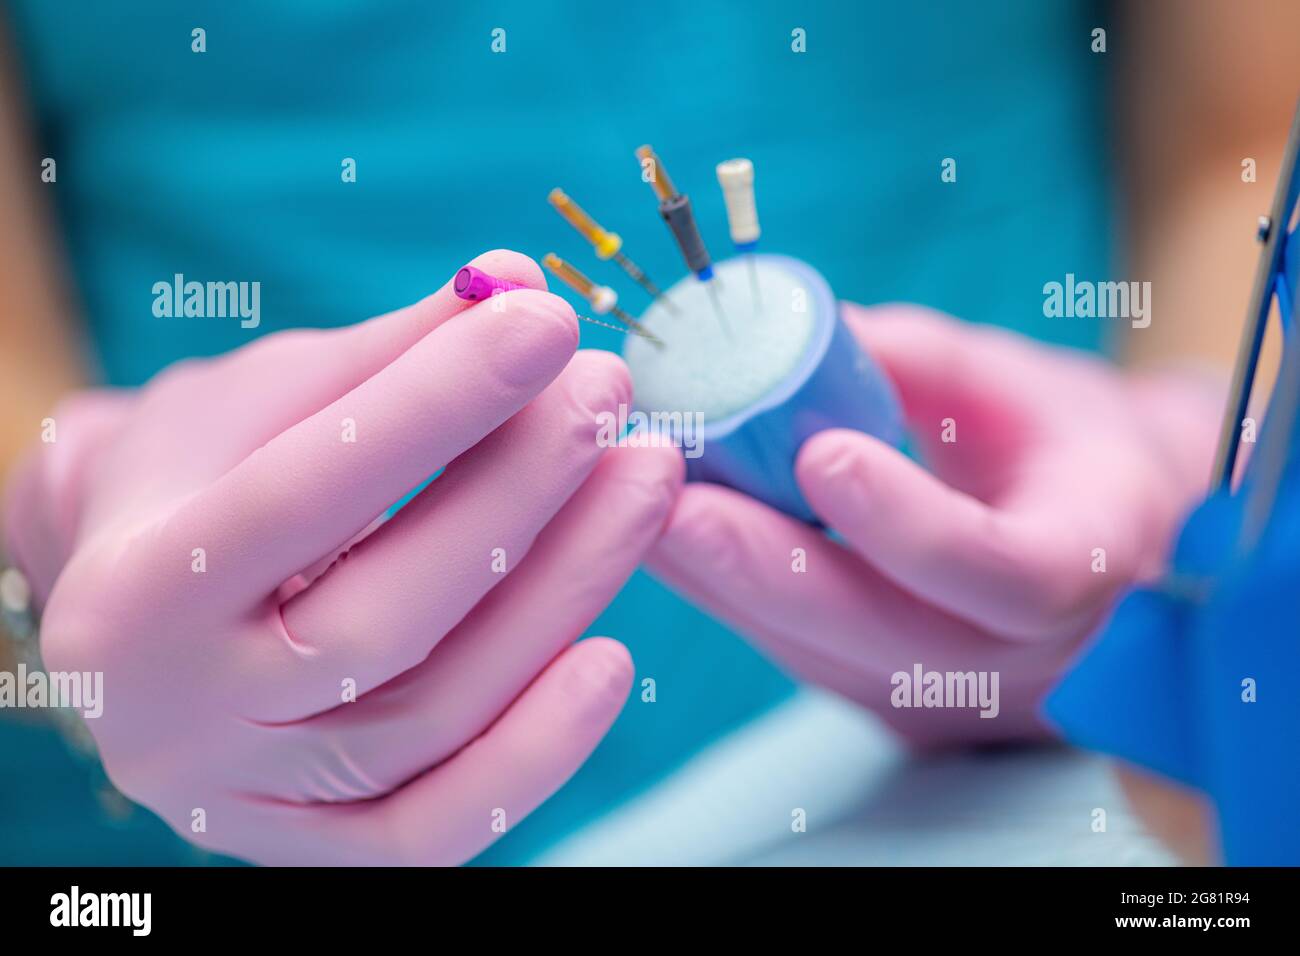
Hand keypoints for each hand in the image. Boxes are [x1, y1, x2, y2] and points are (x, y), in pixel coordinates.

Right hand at [6, 250, 682, 863]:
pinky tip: (615, 658)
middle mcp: (178, 715)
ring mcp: (248, 800)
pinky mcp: (314, 851)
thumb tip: (520, 284)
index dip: (437, 404)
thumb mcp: (267, 403)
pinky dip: (539, 752)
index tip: (547, 321)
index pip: (306, 490)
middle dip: (519, 496)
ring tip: (643, 477)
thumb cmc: (206, 486)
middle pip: (382, 621)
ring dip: (562, 593)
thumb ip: (391, 357)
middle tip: (608, 395)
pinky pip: (439, 828)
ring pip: (430, 719)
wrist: (142, 623)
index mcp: (136, 587)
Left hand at [648, 304, 1221, 746]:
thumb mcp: (1022, 383)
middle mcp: (1020, 657)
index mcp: (1090, 562)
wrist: (1101, 544)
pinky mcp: (877, 694)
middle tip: (674, 506)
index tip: (821, 454)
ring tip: (636, 505)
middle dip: (767, 571)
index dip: (909, 524)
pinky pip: (793, 647)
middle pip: (885, 637)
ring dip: (720, 581)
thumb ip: (921, 363)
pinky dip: (725, 590)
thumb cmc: (1063, 443)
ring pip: (820, 652)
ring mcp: (943, 693)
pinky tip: (659, 532)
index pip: (1004, 573)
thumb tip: (800, 336)